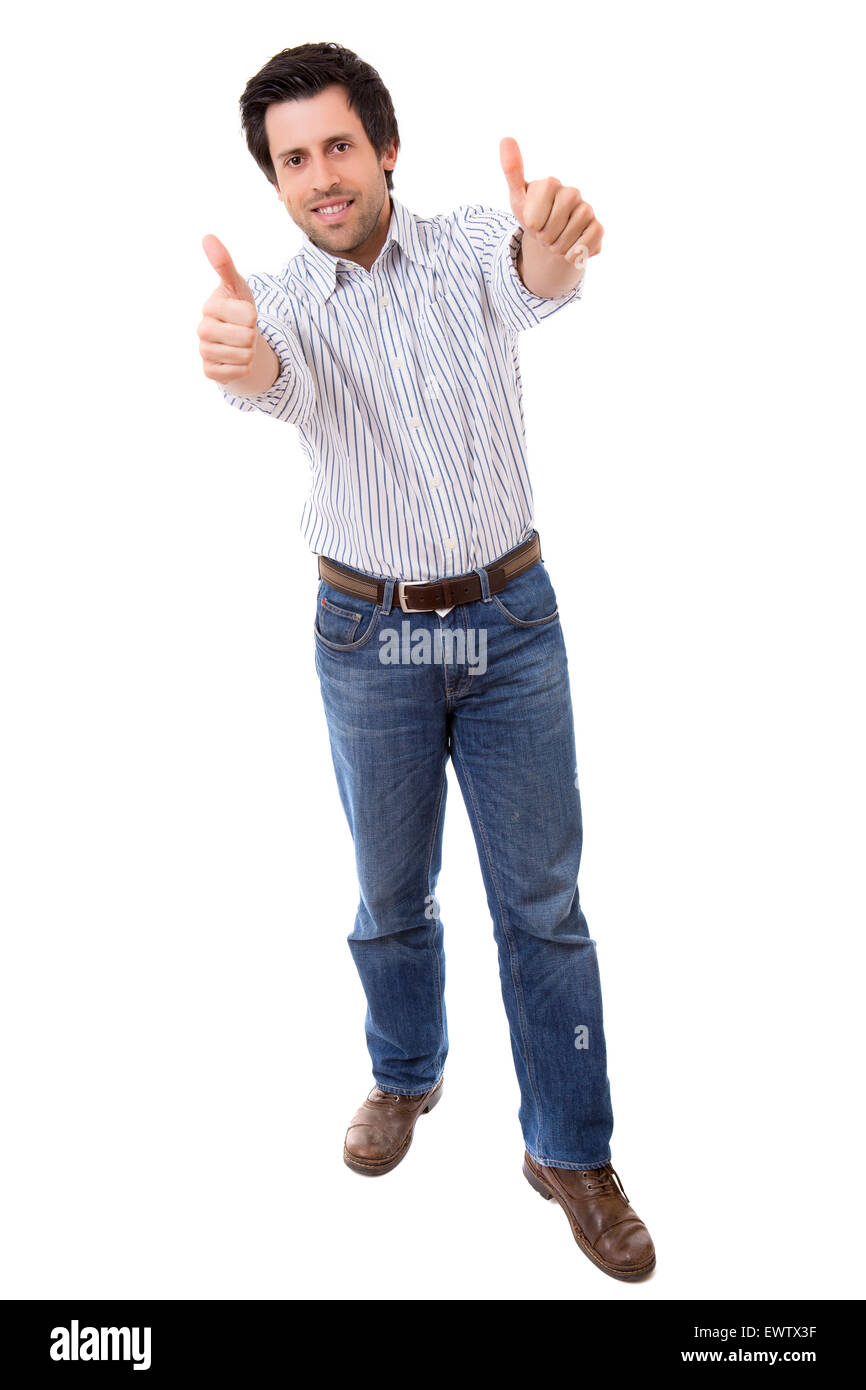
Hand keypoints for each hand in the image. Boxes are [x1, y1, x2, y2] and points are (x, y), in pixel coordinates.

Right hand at [198, 234, 271, 388]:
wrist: (234, 340)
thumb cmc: (237, 309)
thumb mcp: (236, 286)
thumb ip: (224, 264)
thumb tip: (207, 236)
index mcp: (210, 307)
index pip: (248, 316)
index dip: (254, 317)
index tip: (245, 315)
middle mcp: (203, 329)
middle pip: (247, 337)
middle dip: (253, 336)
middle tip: (244, 331)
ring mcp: (204, 351)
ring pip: (245, 356)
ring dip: (250, 352)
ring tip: (241, 345)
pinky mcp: (209, 371)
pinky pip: (239, 372)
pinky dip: (244, 367)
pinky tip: (235, 359)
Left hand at [499, 137, 602, 272]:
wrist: (550, 237)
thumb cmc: (532, 215)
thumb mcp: (518, 198)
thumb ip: (512, 171)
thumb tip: (506, 138)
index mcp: (551, 183)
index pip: (536, 215)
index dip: (532, 224)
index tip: (532, 221)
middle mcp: (572, 193)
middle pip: (552, 227)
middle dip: (544, 238)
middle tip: (543, 233)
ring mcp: (586, 210)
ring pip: (568, 238)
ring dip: (557, 247)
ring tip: (555, 239)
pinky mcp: (597, 228)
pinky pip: (585, 246)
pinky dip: (573, 253)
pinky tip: (570, 248)